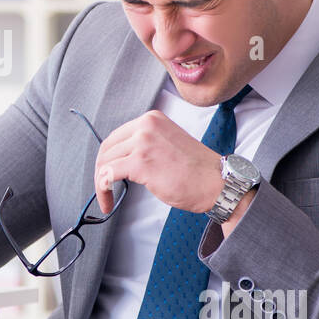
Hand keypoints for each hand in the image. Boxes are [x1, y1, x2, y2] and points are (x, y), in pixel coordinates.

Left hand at [92, 110, 223, 215]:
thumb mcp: (167, 143)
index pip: (117, 136)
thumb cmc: (196, 170)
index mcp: (152, 119)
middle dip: (101, 170)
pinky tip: (108, 199)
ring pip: (105, 162)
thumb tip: (121, 158)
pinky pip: (108, 174)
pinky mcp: (141, 162)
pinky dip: (103, 188)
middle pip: (107, 147)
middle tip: (103, 188)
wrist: (217, 183)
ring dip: (101, 183)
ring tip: (107, 198)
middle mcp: (146, 125)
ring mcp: (143, 142)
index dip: (108, 157)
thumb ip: (145, 144)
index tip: (108, 172)